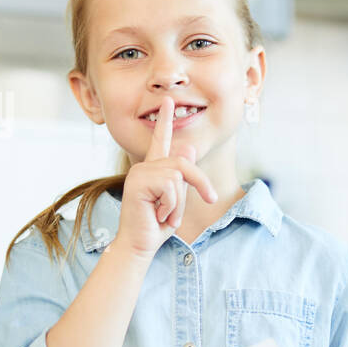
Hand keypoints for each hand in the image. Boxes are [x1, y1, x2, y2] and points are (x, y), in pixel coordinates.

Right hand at [114, 95, 217, 260]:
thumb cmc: (157, 226)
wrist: (140, 245)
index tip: (168, 101)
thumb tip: (188, 147)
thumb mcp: (177, 200)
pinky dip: (171, 206)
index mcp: (153, 169)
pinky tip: (158, 215)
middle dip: (201, 183)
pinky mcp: (137, 182)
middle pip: (184, 163)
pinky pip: (170, 187)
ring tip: (166, 215)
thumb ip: (183, 177)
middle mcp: (144, 167)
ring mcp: (139, 173)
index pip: (160, 141)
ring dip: (179, 203)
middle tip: (209, 200)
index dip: (165, 121)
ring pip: (178, 177)